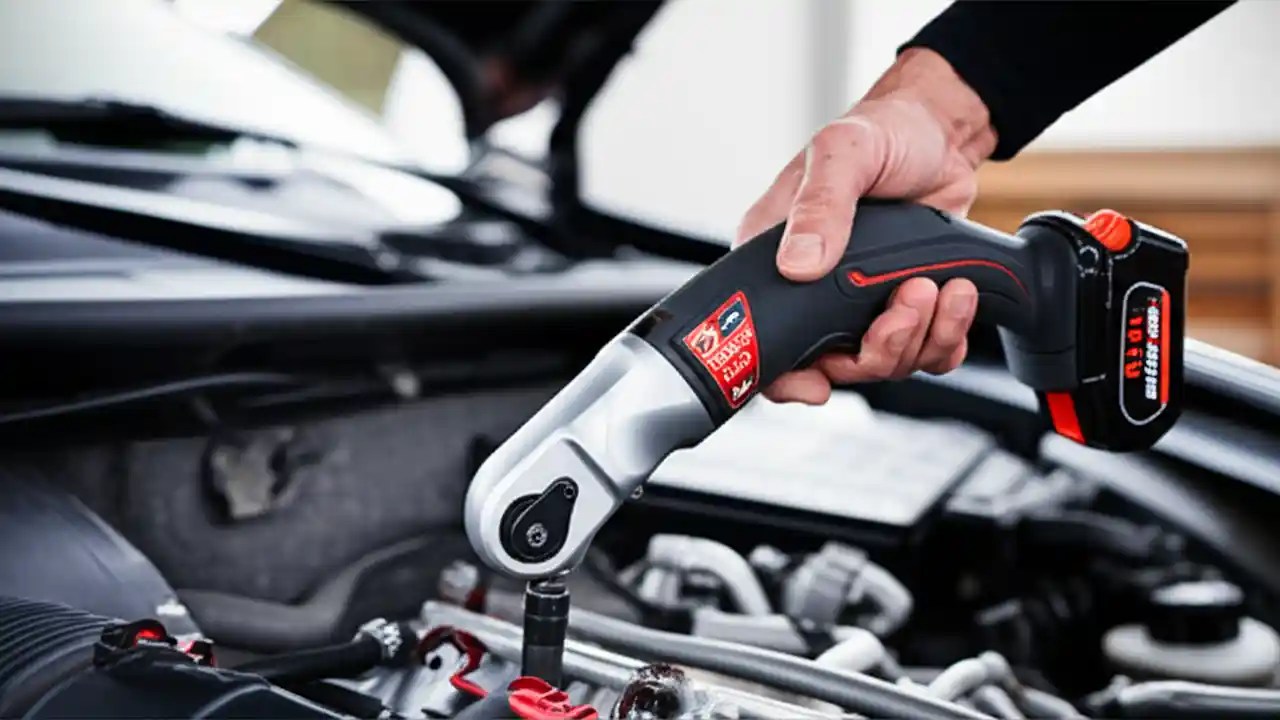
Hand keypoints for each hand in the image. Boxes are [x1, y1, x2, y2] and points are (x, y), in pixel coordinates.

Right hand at [735, 49, 997, 404]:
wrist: (942, 132)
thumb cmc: (881, 133)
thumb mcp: (841, 155)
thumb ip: (819, 208)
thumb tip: (798, 264)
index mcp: (776, 258)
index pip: (763, 339)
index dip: (785, 376)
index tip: (817, 384)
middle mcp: (814, 290)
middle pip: (834, 364)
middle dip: (879, 346)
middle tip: (907, 301)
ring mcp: (861, 303)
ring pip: (884, 361)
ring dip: (919, 337)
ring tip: (938, 288)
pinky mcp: (906, 303)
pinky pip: (926, 351)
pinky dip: (947, 336)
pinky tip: (957, 297)